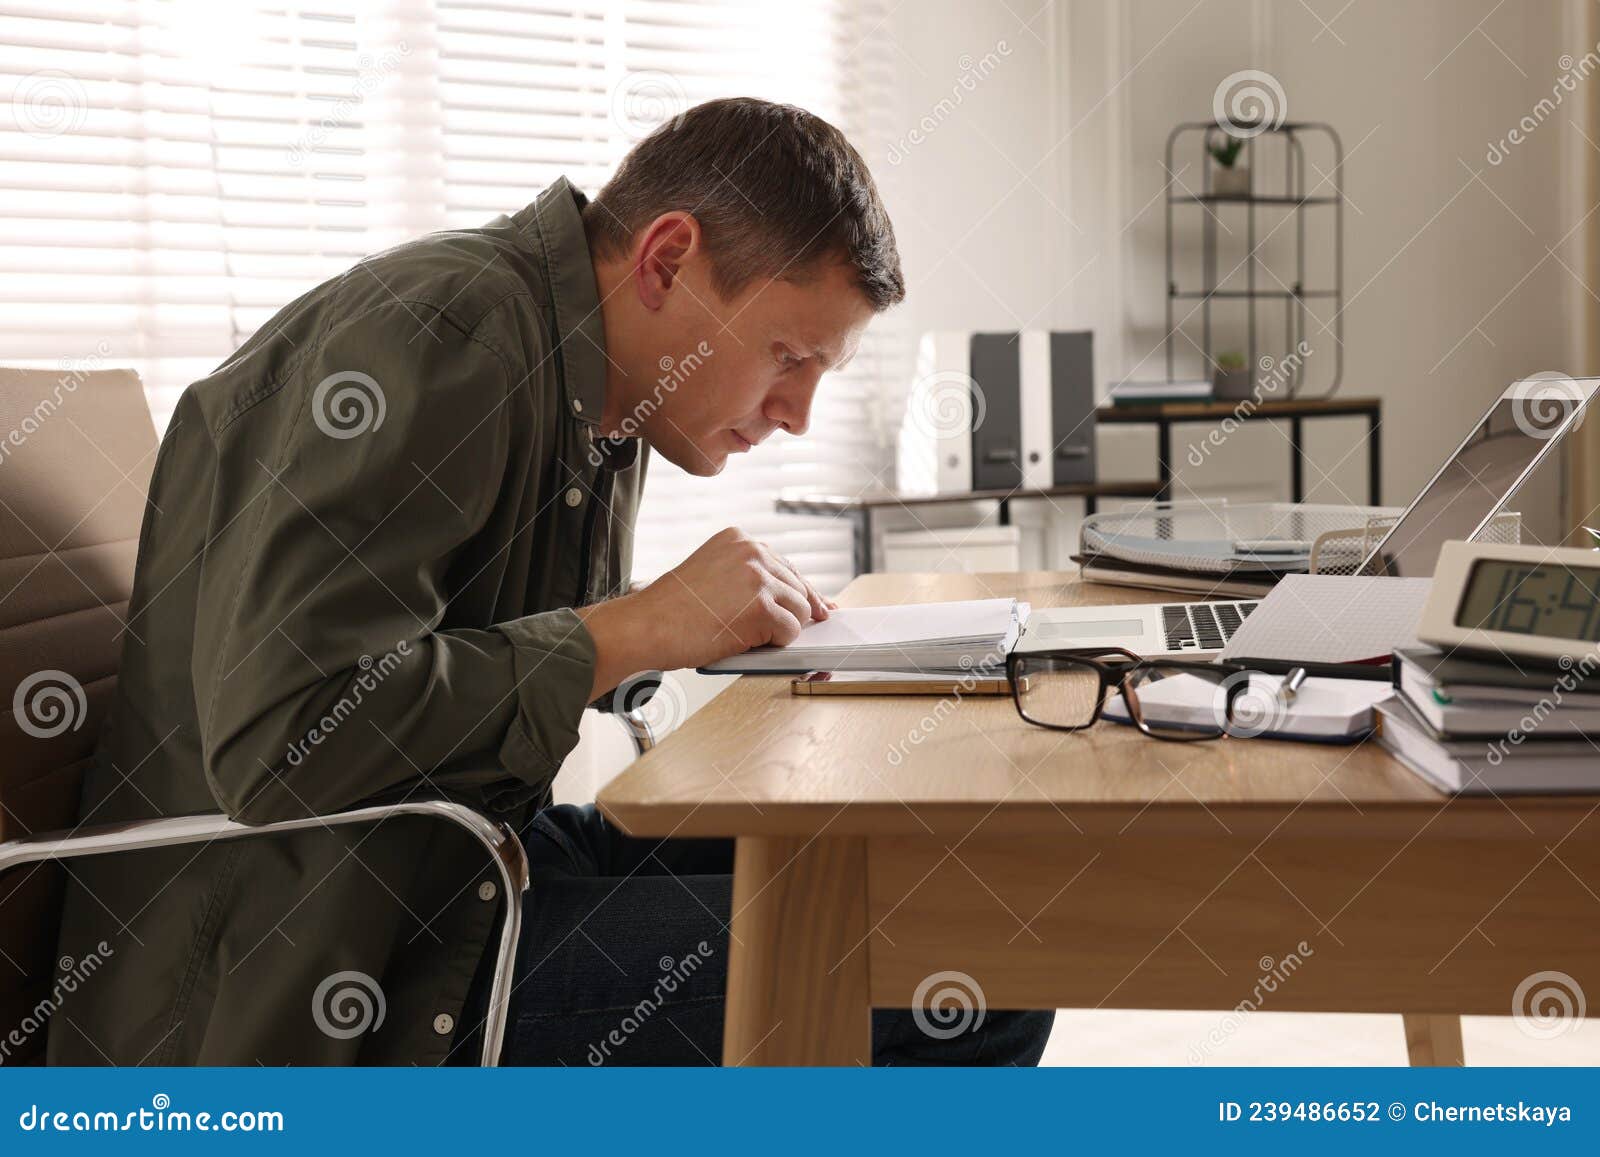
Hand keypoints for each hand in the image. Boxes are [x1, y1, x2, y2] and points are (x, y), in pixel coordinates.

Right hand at [577, 528, 831, 694]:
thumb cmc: (671, 610)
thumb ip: (748, 579)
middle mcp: (753, 552)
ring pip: (800, 610)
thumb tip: (793, 597)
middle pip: (799, 586)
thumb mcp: (712, 574)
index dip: (799, 590)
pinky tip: (747, 642)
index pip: (785, 565)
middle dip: (798, 611)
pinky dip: (774, 645)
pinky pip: (791, 633)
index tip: (818, 604)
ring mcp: (760, 578)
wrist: (646, 626)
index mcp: (740, 539)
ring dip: (780, 629)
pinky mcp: (764, 608)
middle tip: (799, 626)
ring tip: (747, 635)